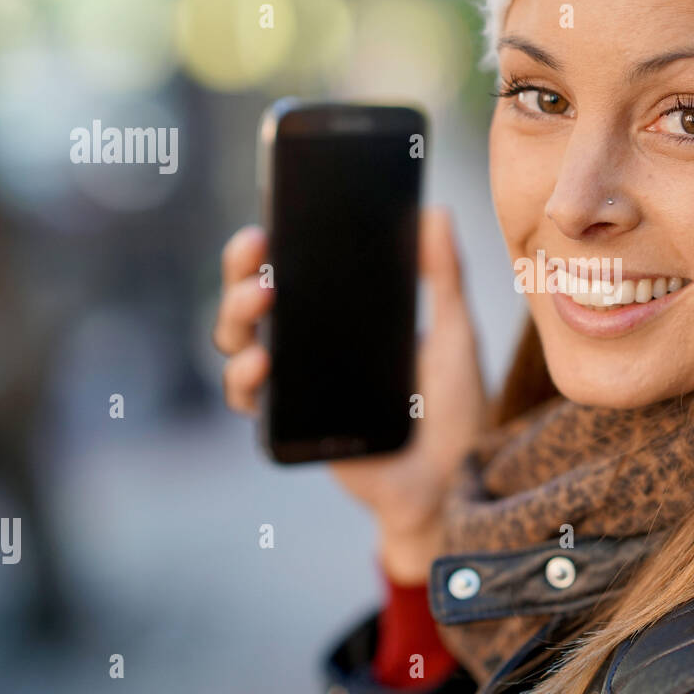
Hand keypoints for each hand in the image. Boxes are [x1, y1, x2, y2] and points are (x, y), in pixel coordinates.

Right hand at [212, 208, 487, 582]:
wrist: (454, 481)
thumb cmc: (458, 410)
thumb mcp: (455, 333)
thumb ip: (446, 275)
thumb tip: (435, 211)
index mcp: (345, 317)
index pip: (296, 271)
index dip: (274, 245)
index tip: (272, 217)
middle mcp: (312, 347)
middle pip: (255, 300)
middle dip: (242, 270)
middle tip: (257, 249)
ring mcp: (298, 386)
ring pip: (239, 343)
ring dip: (235, 316)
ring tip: (262, 301)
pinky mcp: (291, 425)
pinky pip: (249, 399)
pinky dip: (244, 378)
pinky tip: (261, 363)